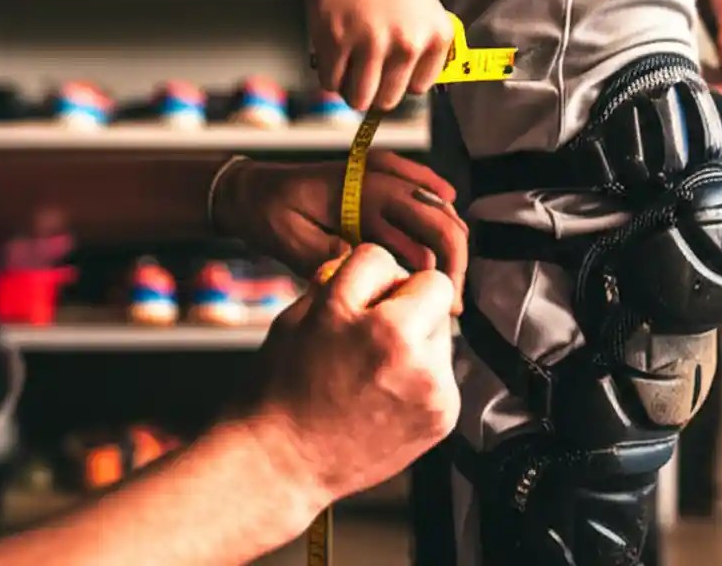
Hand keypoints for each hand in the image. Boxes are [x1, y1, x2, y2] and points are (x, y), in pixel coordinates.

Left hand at [212, 153, 468, 313]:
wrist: (253, 190)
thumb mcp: (293, 242)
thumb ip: (333, 256)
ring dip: (447, 250)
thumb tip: (386, 273)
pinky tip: (434, 261)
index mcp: (364, 189)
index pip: (429, 224)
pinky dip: (437, 224)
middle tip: (449, 306)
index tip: (443, 308)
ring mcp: (385, 174)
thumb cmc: (270, 215)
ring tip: (440, 292)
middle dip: (452, 265)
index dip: (443, 269)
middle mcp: (382, 176)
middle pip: (443, 219)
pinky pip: (424, 196)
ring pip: (439, 210)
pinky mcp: (382, 181)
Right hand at [246, 245, 459, 503]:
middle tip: (381, 325)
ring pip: (443, 331)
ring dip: (419, 339)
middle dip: (410, 299)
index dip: (368, 275)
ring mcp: (425, 381)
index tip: (360, 296)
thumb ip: (333, 287)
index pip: (381, 258)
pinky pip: (444, 373)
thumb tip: (363, 270)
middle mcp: (394, 342)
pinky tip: (387, 396)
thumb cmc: (276, 396)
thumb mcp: (292, 321)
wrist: (282, 464)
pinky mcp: (442, 412)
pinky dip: (423, 378)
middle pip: (435, 287)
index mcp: (347, 312)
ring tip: (378, 369)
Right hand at [303, 0, 452, 111]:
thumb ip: (412, 46)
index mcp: (437, 35)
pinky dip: (327, 72)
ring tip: (344, 60)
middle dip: (371, 87)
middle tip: (358, 63)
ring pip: (359, 99)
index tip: (385, 62)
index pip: (418, 88)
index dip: (397, 77)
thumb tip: (389, 89)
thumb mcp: (416, 7)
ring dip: (348, 86)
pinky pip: (330, 83)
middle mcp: (409, 43)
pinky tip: (329, 48)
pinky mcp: (336, 41)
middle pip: (388, 99)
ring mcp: (372, 45)